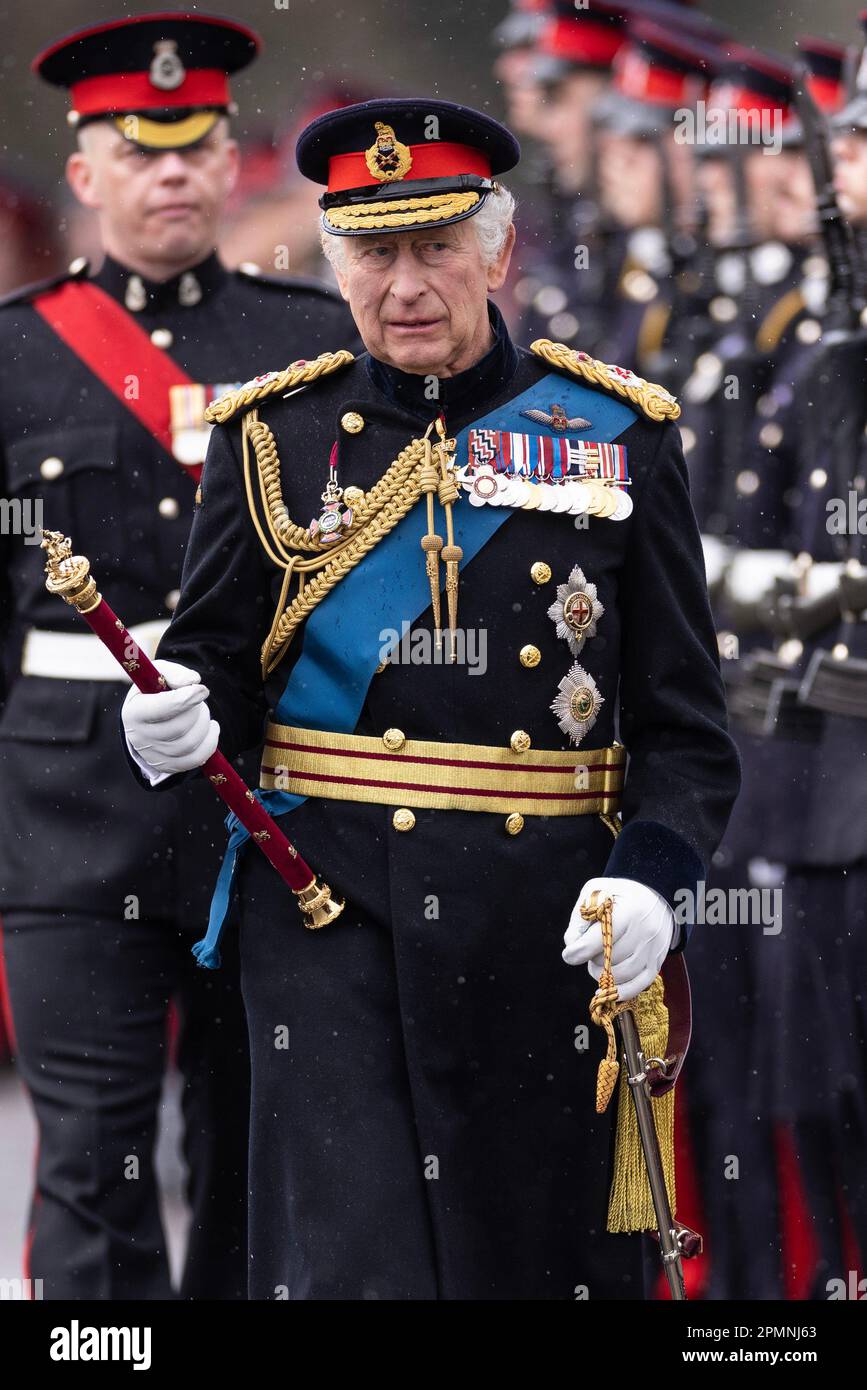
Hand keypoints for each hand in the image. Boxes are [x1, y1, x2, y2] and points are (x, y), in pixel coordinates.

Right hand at [122, 659, 219, 779]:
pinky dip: (210, 743)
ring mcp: (152, 755)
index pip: (163, 707)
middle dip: (198, 711)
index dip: (186, 698)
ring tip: (203, 713)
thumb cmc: (155, 692)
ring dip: (205, 725)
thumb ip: (175, 673)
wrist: (148, 718)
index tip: (203, 690)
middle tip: (199, 700)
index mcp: (134, 712)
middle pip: (180, 727)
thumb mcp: (160, 675)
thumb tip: (193, 681)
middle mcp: (139, 737)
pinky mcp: (166, 766)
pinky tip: (211, 729)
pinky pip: (195, 760)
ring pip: (190, 744)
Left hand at [562, 876, 675, 1000]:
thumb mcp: (595, 893)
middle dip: (592, 959)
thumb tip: (572, 947)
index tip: (569, 954)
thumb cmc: (619, 893)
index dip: (577, 952)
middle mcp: (644, 932)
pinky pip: (639, 985)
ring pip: (622, 975)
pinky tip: (608, 989)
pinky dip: (622, 991)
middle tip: (590, 950)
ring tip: (599, 962)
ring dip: (603, 974)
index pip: (597, 941)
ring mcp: (653, 949)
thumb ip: (579, 918)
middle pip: (608, 960)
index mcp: (628, 912)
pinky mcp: (658, 961)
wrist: (655, 894)